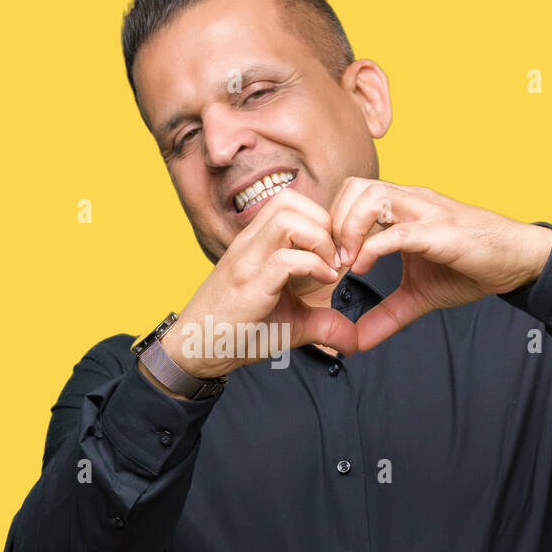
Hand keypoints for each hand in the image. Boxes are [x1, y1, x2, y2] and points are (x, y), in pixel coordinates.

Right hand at [162, 187, 358, 378]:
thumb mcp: (290, 324)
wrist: (196, 350)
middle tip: (338, 256)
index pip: (290, 203)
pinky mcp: (248, 285)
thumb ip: (324, 324)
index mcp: (256, 243)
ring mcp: (246, 262)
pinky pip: (285, 259)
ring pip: (286, 219)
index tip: (338, 252)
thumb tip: (354, 341)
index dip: (322, 220)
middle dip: (324, 223)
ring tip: (330, 267)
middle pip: (289, 201)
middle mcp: (249, 244)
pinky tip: (324, 282)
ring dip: (319, 239)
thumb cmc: (238, 332)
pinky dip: (314, 266)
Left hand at [328, 178, 551, 351]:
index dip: (332, 222)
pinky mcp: (441, 232)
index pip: (352, 195)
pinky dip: (373, 247)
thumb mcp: (418, 295)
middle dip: (335, 221)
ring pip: (373, 196)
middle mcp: (411, 202)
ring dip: (350, 229)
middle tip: (333, 258)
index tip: (328, 258)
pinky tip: (362, 268)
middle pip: (355, 186)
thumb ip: (386, 315)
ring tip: (347, 262)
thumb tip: (357, 342)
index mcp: (402, 209)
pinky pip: (399, 231)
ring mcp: (426, 213)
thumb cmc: (470, 267)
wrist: (517, 261)